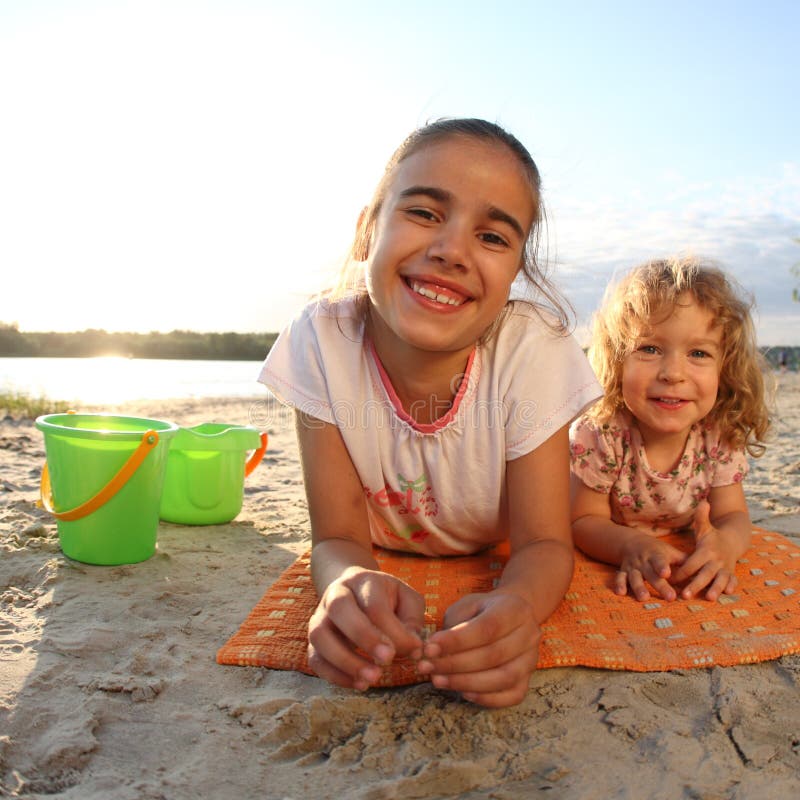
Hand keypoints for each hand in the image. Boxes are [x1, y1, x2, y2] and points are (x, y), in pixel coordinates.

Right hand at [307, 568, 423, 690]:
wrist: (354, 590)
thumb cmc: (386, 598)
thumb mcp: (406, 599)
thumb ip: (412, 619)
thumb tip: (413, 648)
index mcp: (363, 581)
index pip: (374, 604)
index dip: (393, 630)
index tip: (413, 649)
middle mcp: (336, 594)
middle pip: (339, 608)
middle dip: (363, 637)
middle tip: (387, 660)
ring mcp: (320, 616)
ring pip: (319, 635)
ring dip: (345, 661)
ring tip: (372, 678)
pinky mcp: (312, 640)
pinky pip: (315, 659)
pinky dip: (334, 675)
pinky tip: (359, 684)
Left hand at [416, 590, 539, 707]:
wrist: (509, 618)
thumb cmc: (482, 611)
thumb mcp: (467, 606)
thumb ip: (454, 624)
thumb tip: (433, 650)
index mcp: (515, 609)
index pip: (487, 628)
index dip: (457, 641)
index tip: (430, 647)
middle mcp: (529, 634)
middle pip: (493, 655)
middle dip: (455, 664)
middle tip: (427, 667)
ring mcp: (531, 660)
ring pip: (503, 678)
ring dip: (466, 683)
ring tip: (438, 680)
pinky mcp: (528, 680)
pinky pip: (512, 696)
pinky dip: (487, 698)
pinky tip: (463, 693)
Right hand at [617, 534, 686, 601]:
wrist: (631, 542)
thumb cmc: (656, 550)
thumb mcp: (670, 552)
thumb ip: (684, 561)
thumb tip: (706, 568)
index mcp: (656, 555)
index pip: (660, 561)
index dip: (662, 566)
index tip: (667, 574)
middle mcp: (643, 562)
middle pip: (651, 574)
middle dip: (660, 586)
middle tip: (670, 597)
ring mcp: (632, 567)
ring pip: (634, 578)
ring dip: (638, 587)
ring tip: (644, 598)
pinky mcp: (623, 572)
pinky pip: (619, 578)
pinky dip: (619, 585)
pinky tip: (621, 593)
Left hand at [671, 501, 739, 600]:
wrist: (733, 541)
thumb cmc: (711, 537)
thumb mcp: (704, 527)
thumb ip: (700, 517)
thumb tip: (703, 502)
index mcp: (706, 551)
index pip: (692, 563)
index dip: (682, 571)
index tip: (671, 579)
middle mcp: (716, 561)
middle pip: (704, 574)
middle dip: (695, 584)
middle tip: (685, 595)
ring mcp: (725, 568)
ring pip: (720, 580)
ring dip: (715, 589)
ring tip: (709, 598)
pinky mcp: (731, 574)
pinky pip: (732, 581)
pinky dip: (731, 586)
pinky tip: (728, 593)